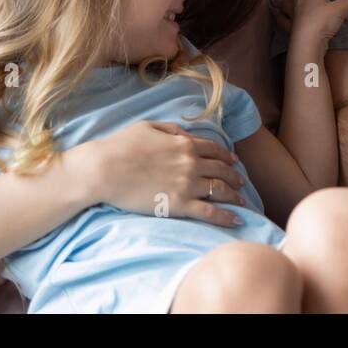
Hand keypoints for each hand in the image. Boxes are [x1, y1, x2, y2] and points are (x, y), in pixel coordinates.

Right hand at [71, 121, 249, 226]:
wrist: (103, 169)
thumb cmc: (120, 146)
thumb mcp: (148, 127)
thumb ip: (172, 130)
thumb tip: (188, 136)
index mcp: (185, 144)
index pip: (214, 150)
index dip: (227, 156)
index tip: (234, 162)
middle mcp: (191, 163)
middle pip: (222, 170)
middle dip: (235, 177)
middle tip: (242, 183)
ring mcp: (187, 184)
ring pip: (220, 190)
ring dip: (235, 196)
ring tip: (243, 202)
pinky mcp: (179, 204)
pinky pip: (210, 212)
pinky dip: (226, 216)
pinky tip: (236, 220)